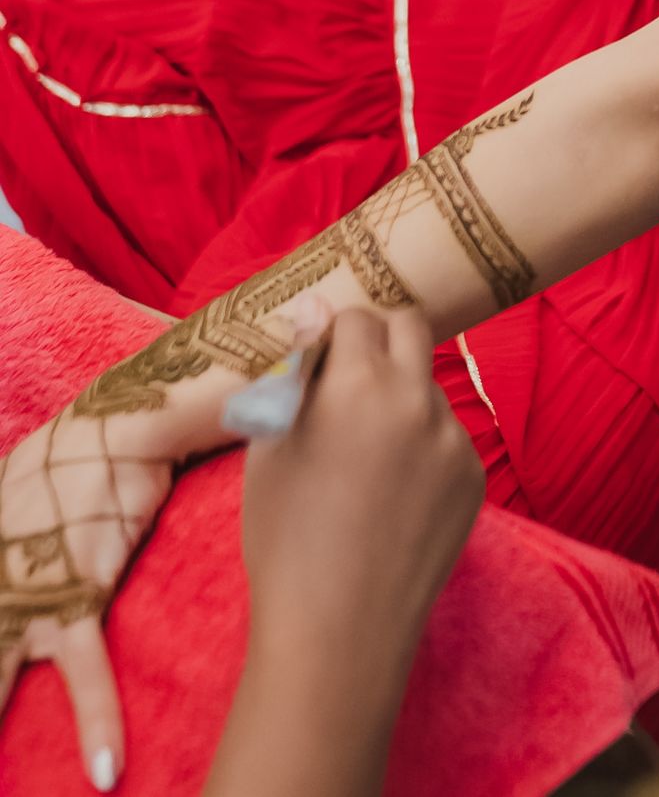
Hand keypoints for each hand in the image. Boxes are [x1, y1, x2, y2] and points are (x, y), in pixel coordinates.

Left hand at [0, 406, 175, 791]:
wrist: (120, 426)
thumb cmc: (76, 454)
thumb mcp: (14, 490)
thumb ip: (5, 526)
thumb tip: (9, 528)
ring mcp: (27, 591)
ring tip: (5, 791)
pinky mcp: (76, 597)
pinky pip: (84, 672)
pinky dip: (98, 720)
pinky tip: (104, 770)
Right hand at [241, 307, 483, 668]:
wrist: (339, 629)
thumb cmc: (286, 536)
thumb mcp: (269, 444)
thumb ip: (298, 372)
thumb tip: (316, 312)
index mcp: (361, 382)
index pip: (357, 317)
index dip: (333, 338)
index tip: (319, 367)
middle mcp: (417, 398)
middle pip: (411, 328)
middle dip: (381, 341)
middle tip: (352, 383)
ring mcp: (454, 438)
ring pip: (429, 387)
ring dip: (402, 399)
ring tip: (366, 460)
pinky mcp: (474, 477)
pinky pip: (448, 438)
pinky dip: (423, 448)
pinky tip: (394, 495)